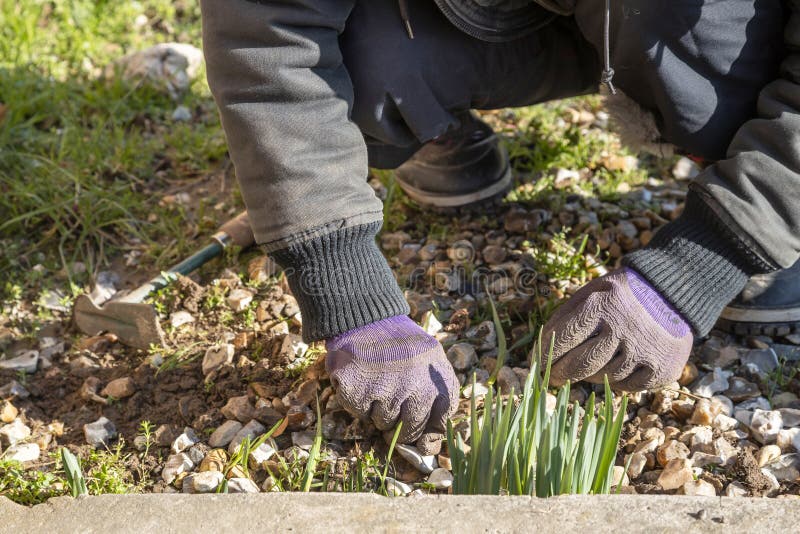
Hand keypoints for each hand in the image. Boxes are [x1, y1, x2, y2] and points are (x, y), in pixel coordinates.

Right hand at [325, 315, 458, 454]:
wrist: (367, 317)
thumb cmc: (400, 345)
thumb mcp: (431, 361)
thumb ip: (436, 397)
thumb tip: (428, 445)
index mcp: (437, 379)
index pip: (441, 422)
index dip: (430, 437)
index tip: (422, 442)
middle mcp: (416, 386)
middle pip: (410, 430)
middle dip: (401, 428)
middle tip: (393, 407)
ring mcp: (386, 389)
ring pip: (383, 423)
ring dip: (378, 410)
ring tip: (377, 382)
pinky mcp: (358, 391)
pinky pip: (360, 413)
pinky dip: (358, 402)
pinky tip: (362, 380)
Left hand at [538, 268, 692, 390]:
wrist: (671, 294)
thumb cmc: (620, 295)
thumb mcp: (591, 292)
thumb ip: (566, 316)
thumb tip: (540, 349)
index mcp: (603, 305)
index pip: (563, 338)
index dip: (545, 354)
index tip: (535, 363)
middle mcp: (624, 328)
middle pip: (580, 364)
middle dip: (559, 374)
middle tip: (550, 378)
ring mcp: (644, 350)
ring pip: (603, 377)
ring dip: (588, 375)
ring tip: (584, 368)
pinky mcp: (660, 369)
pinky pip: (626, 386)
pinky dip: (614, 381)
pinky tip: (611, 370)